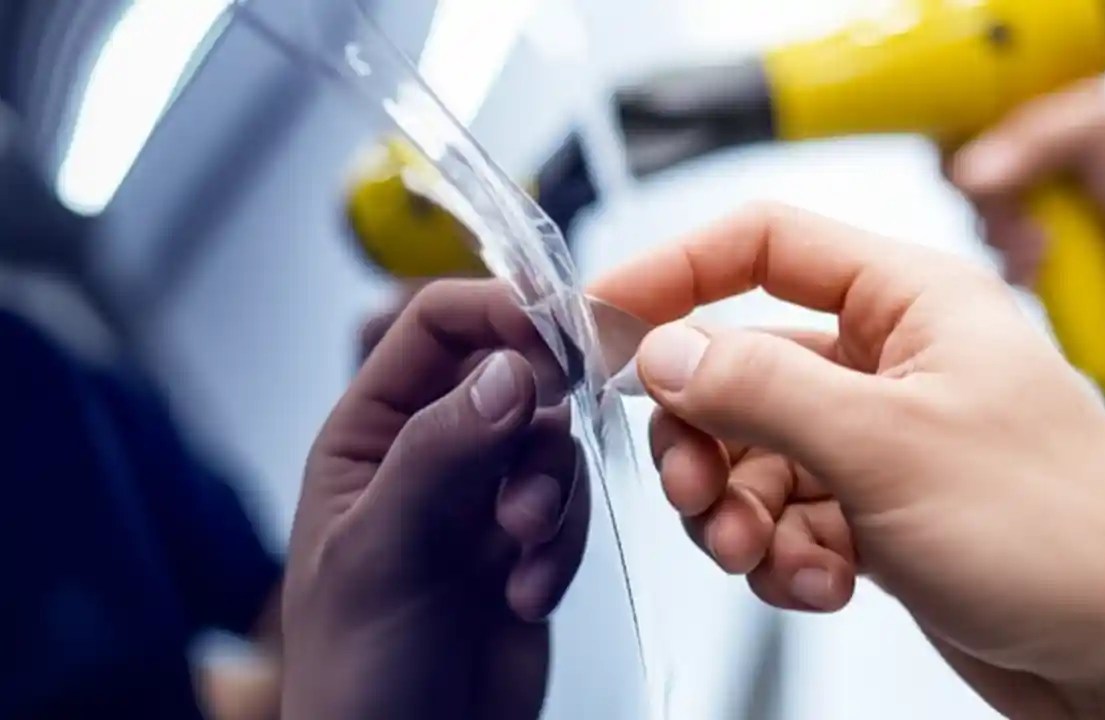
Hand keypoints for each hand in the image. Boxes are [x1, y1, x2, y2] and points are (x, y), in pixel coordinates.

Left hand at [285, 280, 588, 719]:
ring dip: (549, 498)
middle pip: (513, 379)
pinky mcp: (525, 547)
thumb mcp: (383, 553)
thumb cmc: (355, 672)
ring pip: (552, 446)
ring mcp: (480, 500)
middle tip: (527, 484)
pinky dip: (561, 549)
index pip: (435, 327)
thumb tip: (507, 368)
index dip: (496, 312)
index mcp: (370, 433)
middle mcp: (429, 454)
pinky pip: (570, 511)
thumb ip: (440, 455)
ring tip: (519, 554)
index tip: (554, 330)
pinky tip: (526, 597)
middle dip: (533, 431)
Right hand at [590, 203, 1104, 718]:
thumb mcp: (885, 446)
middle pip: (737, 365)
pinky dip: (783, 555)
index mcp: (905, 302)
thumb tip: (664, 349)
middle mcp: (887, 362)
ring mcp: (879, 440)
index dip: (673, 272)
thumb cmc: (1061, 531)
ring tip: (764, 556)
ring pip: (752, 451)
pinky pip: (786, 515)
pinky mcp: (876, 510)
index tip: (604, 320)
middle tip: (696, 491)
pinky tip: (820, 582)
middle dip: (703, 436)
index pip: (761, 246)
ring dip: (738, 510)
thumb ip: (760, 388)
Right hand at [947, 80, 1104, 284]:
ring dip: (1009, 247)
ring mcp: (1038, 215)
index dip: (962, 165)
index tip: (978, 187)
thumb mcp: (1096, 134)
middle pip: (971, 195)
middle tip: (1025, 224)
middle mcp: (1030, 170)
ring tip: (1046, 249)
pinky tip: (1048, 269)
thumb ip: (1031, 145)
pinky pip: (1010, 270)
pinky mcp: (1049, 258)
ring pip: (987, 235)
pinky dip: (1023, 274)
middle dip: (992, 214)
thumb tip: (967, 175)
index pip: (967, 140)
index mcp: (1033, 127)